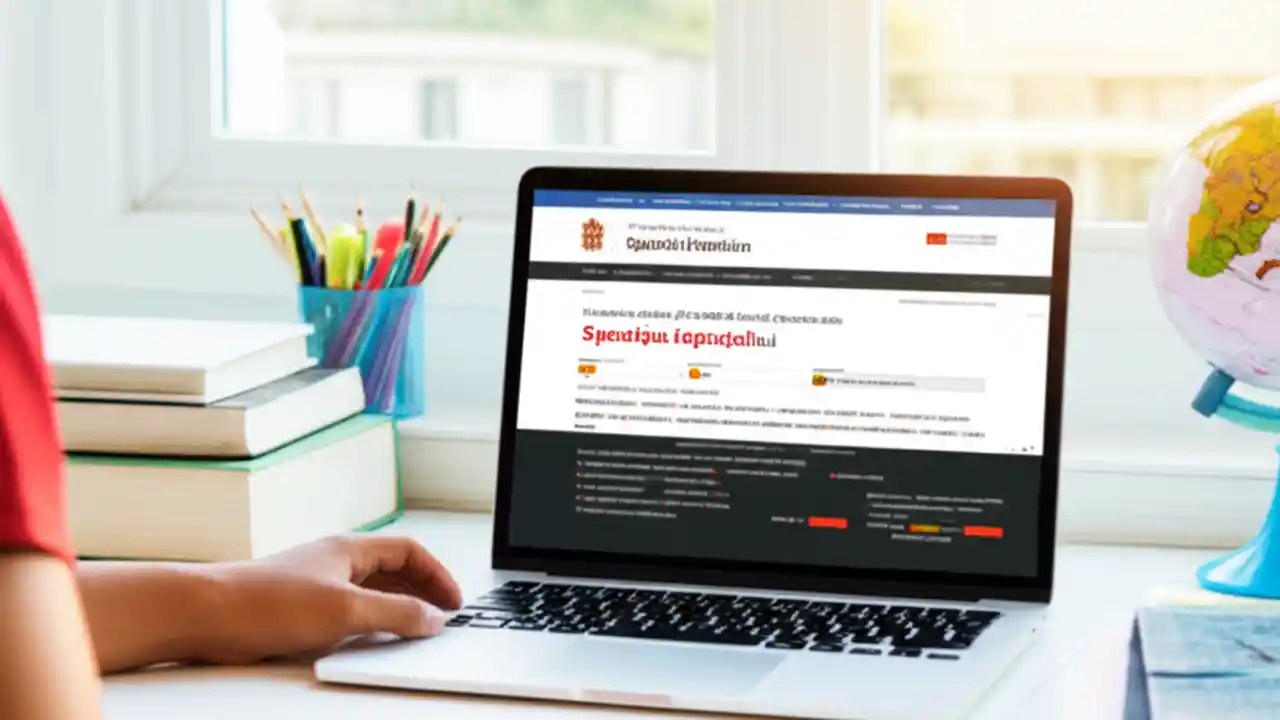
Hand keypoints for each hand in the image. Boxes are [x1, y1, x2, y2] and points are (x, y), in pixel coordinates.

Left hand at [196, 535, 461, 663]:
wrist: (206, 613)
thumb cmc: (265, 602)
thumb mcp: (346, 610)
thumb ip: (396, 613)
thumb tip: (432, 618)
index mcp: (350, 549)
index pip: (410, 552)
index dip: (437, 574)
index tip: (453, 601)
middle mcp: (335, 562)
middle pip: (394, 570)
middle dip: (422, 590)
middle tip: (441, 615)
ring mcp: (317, 584)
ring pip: (372, 591)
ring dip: (397, 607)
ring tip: (414, 629)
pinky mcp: (299, 609)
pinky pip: (349, 610)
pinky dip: (370, 622)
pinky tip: (370, 640)